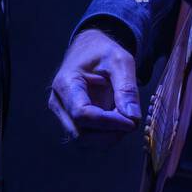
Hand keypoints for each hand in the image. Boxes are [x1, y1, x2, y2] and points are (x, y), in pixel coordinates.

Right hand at [48, 27, 141, 144]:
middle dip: (110, 134)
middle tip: (132, 121)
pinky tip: (118, 121)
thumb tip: (133, 118)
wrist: (88, 49)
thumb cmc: (103, 52)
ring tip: (125, 119)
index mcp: (66, 83)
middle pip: (80, 134)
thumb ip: (126, 88)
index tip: (133, 122)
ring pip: (83, 141)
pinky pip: (87, 138)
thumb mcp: (120, 61)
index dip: (109, 123)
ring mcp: (63, 114)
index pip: (82, 114)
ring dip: (108, 137)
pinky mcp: (71, 121)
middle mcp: (58, 102)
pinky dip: (105, 136)